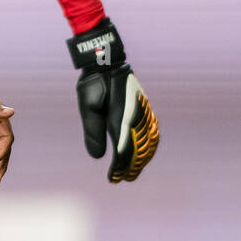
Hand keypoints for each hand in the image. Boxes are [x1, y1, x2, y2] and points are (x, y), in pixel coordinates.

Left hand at [67, 17, 158, 182]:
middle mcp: (136, 117)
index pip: (123, 151)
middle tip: (123, 179)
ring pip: (149, 142)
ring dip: (142, 159)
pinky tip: (146, 152)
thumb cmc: (94, 84)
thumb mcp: (87, 106)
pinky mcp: (145, 108)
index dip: (119, 168)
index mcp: (121, 118)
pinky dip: (151, 145)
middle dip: (131, 167)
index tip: (113, 179)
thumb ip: (93, 131)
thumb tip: (98, 157)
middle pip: (138, 150)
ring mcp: (143, 112)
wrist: (107, 61)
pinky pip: (153, 131)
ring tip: (133, 171)